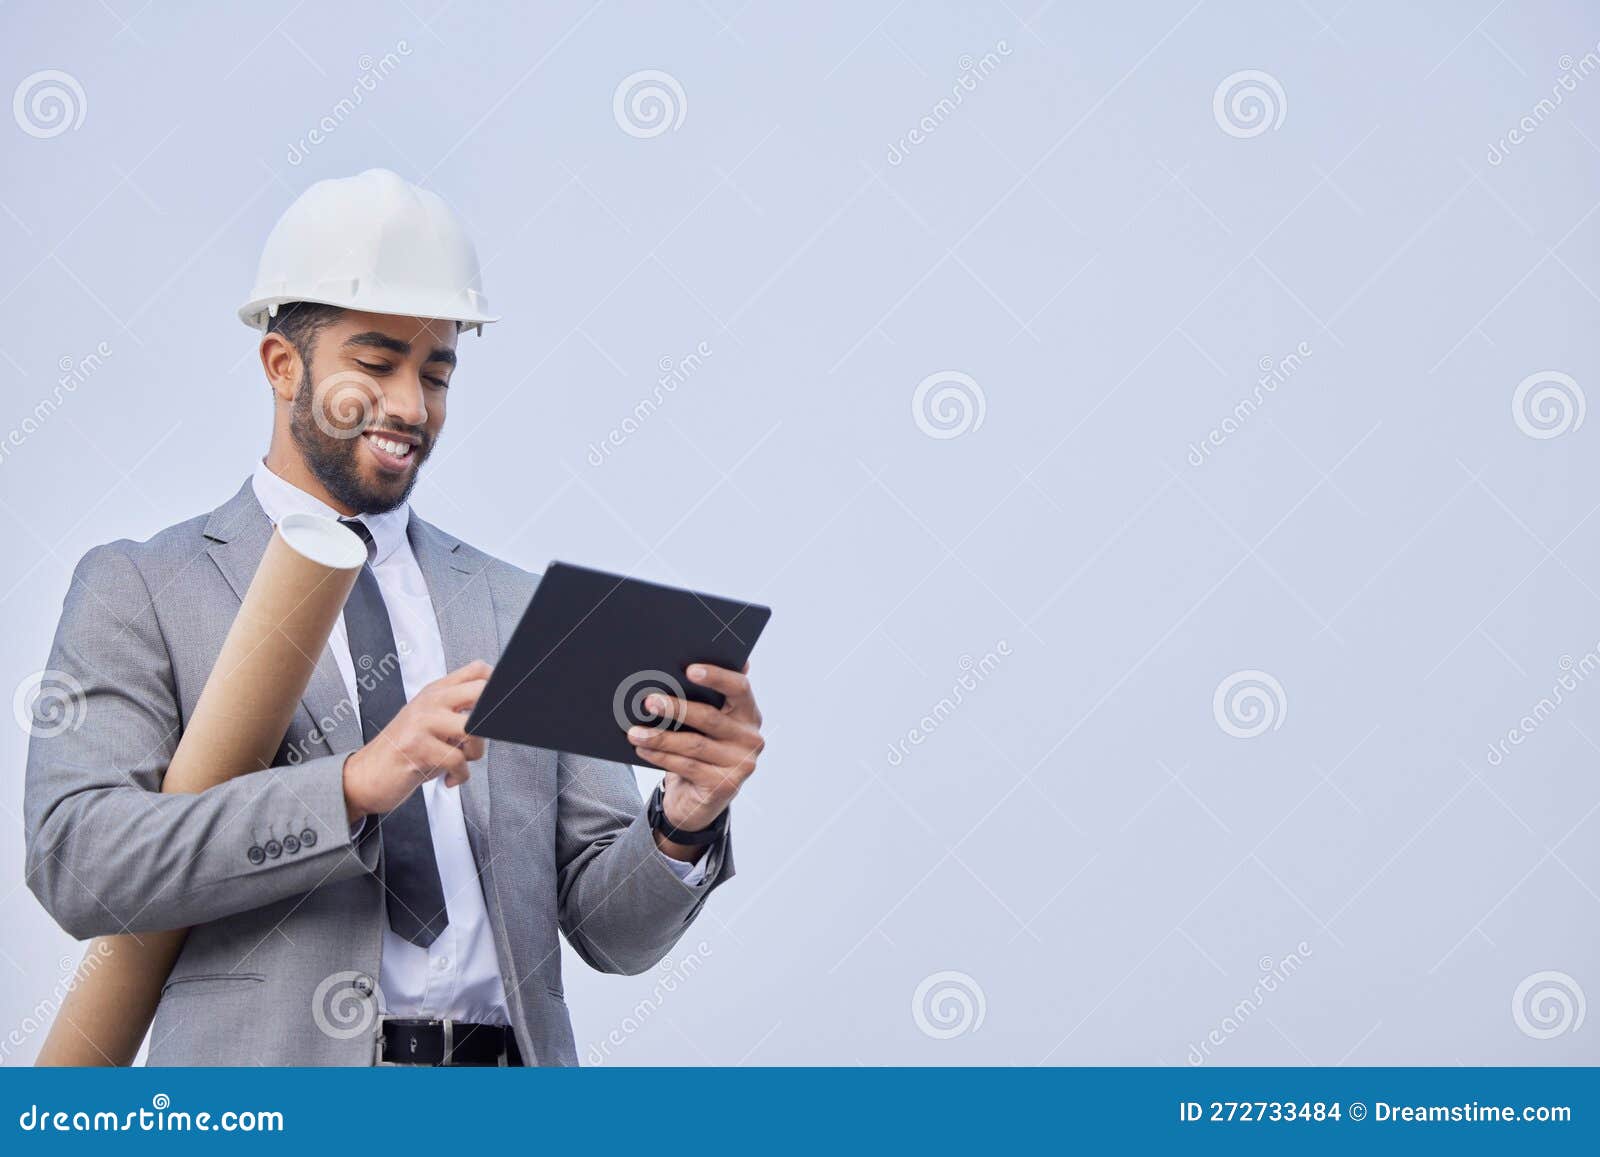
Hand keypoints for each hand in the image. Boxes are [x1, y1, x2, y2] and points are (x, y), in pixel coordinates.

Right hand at [342, 660, 490, 820]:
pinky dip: (459, 776)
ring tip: (460, 761)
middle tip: (481, 737)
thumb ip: (459, 711)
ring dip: (475, 753)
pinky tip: (449, 778)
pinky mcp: (417, 748)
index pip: (478, 670)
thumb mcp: (432, 722)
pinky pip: (458, 761)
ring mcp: (422, 723)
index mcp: (436, 691)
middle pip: (482, 691)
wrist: (365, 776)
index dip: (500, 685)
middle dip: (492, 719)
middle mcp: (430, 701)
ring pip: (474, 729)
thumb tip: (500, 708)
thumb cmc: (404, 751)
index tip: (506, 706)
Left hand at [627, 663, 764, 860]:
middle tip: (649, 702)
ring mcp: (741, 763)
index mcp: (748, 713)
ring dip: (661, 737)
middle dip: (676, 709)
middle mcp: (750, 737)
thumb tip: (677, 670)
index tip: (690, 670)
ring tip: (635, 732)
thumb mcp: (703, 725)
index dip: (717, 676)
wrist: (698, 798)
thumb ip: (702, 699)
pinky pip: (687, 766)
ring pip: (695, 744)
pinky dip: (661, 757)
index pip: (739, 688)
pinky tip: (643, 749)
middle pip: (711, 717)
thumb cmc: (699, 750)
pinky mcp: (725, 785)